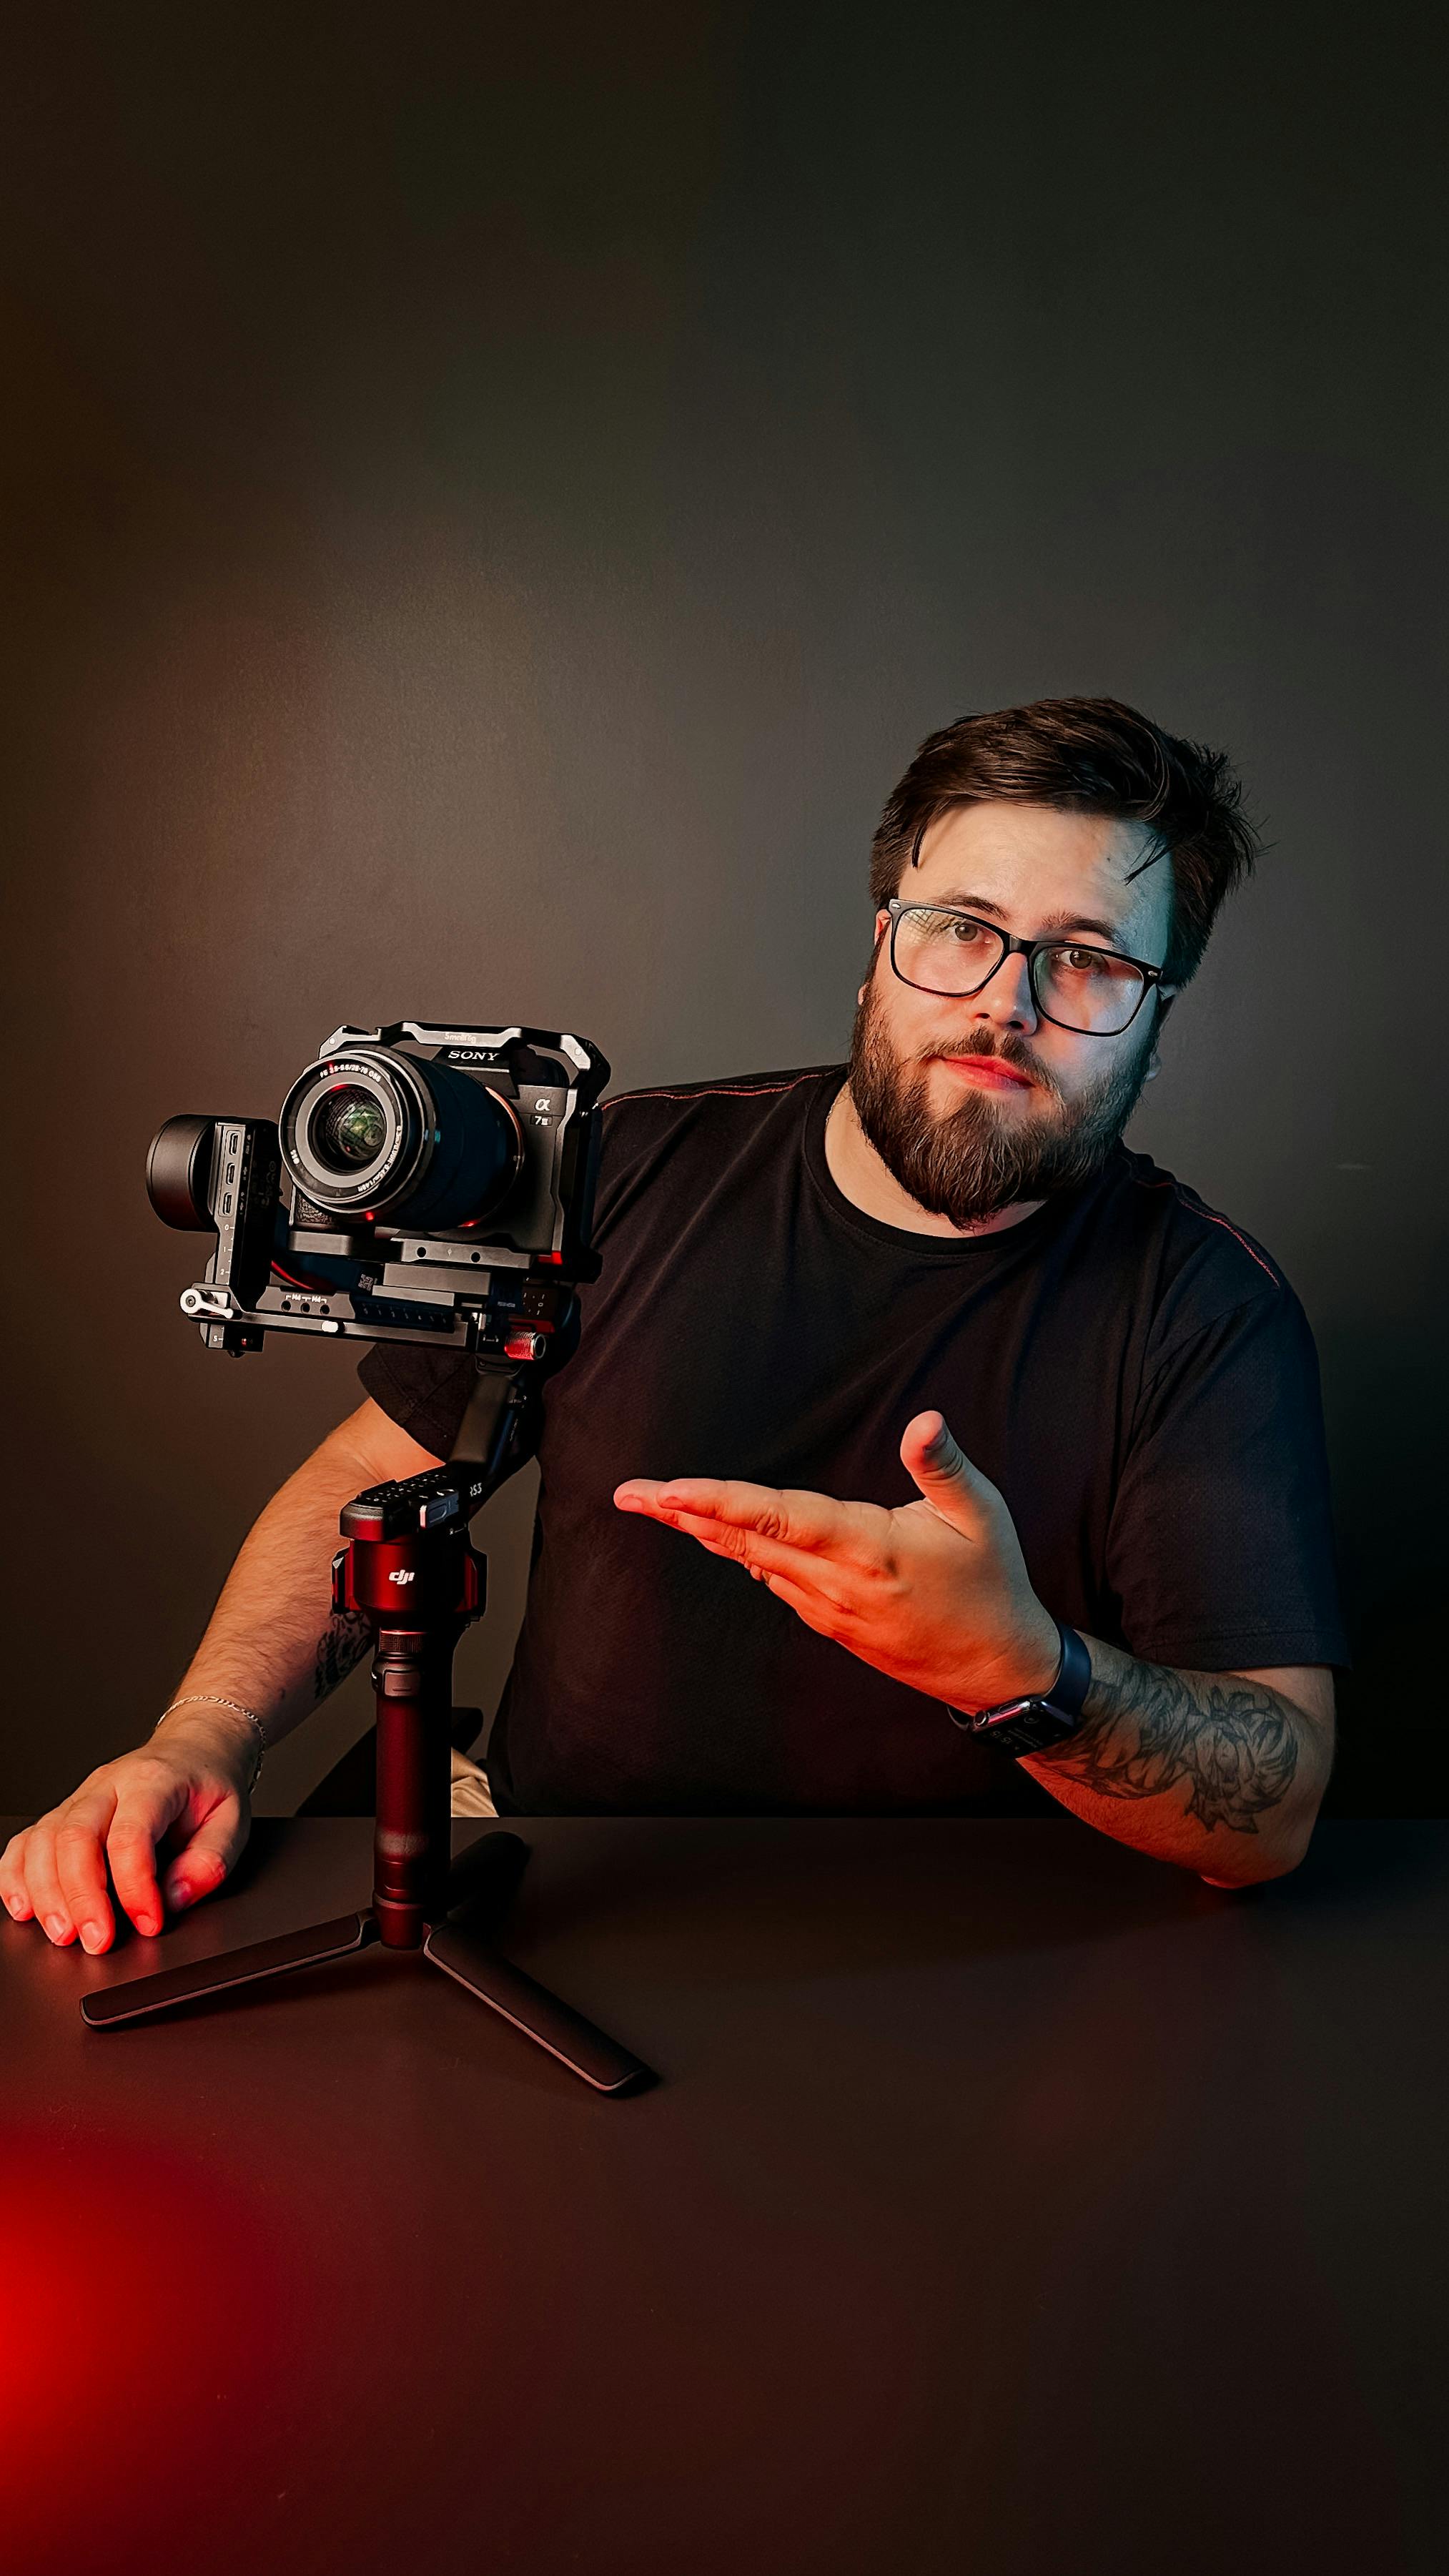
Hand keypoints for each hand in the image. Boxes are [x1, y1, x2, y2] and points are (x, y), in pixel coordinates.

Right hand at [0, 1712, 254, 1954]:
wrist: (194, 1749)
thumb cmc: (209, 1786)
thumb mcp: (233, 1820)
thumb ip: (211, 1861)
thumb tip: (173, 1899)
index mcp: (153, 1782)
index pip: (131, 1835)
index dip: (135, 1886)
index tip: (148, 1923)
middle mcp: (107, 1786)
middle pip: (75, 1837)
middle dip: (81, 1897)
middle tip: (96, 1941)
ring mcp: (79, 1799)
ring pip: (42, 1841)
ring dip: (46, 1894)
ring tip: (63, 1934)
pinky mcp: (62, 1815)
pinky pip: (25, 1843)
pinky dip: (17, 1878)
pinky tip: (25, 1908)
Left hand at [614, 1409, 1061, 1712]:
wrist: (995, 1667)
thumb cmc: (990, 1582)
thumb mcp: (979, 1514)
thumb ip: (942, 1465)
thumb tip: (924, 1420)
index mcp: (868, 1547)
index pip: (779, 1518)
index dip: (720, 1502)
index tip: (671, 1491)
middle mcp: (836, 1582)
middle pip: (745, 1542)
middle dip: (684, 1514)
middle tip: (632, 1495)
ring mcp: (827, 1609)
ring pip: (752, 1564)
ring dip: (703, 1532)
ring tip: (658, 1506)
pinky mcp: (828, 1623)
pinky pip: (774, 1583)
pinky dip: (740, 1556)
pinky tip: (715, 1536)